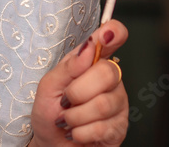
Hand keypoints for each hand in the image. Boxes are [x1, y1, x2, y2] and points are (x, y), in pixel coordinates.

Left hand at [28, 20, 128, 145]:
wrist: (50, 144)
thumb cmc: (49, 112)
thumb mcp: (49, 85)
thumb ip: (68, 67)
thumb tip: (88, 48)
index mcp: (91, 62)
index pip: (112, 38)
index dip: (113, 32)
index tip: (105, 33)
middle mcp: (110, 79)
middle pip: (107, 73)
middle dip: (78, 91)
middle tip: (66, 101)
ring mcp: (118, 103)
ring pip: (103, 104)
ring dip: (75, 116)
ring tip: (68, 120)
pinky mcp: (120, 127)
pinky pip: (103, 127)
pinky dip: (80, 133)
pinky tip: (77, 132)